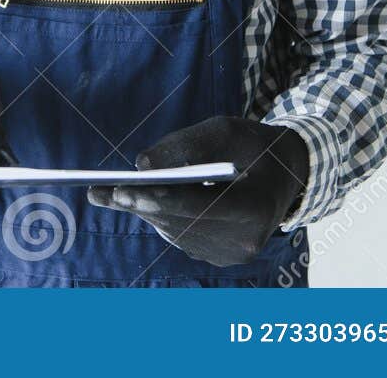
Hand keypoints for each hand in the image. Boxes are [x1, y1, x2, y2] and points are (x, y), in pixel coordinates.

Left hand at [87, 116, 309, 266]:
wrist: (287, 176)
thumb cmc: (254, 147)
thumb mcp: (226, 130)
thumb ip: (185, 144)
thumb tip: (141, 165)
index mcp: (257, 206)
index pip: (203, 205)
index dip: (162, 198)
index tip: (125, 190)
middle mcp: (248, 239)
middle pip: (183, 222)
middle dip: (140, 205)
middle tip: (99, 193)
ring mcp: (235, 254)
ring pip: (177, 232)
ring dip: (143, 211)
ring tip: (106, 196)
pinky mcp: (223, 257)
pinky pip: (182, 237)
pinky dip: (159, 217)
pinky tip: (135, 202)